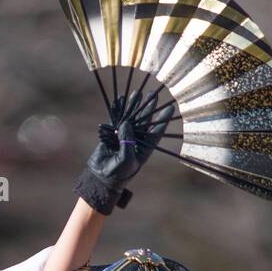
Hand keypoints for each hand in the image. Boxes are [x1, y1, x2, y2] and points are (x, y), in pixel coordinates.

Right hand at [75, 87, 175, 214]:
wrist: (101, 177)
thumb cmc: (118, 173)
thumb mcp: (127, 159)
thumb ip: (128, 141)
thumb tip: (126, 122)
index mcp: (144, 148)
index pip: (156, 131)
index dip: (163, 120)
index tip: (170, 107)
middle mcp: (136, 140)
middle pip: (144, 121)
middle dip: (148, 107)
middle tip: (154, 94)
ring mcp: (124, 136)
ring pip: (131, 117)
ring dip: (134, 105)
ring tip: (138, 93)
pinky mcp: (112, 134)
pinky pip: (116, 118)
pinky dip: (118, 109)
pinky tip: (121, 99)